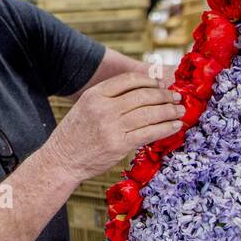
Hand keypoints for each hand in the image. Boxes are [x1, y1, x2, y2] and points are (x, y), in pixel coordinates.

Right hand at [54, 71, 184, 177]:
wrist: (61, 161)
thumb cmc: (74, 135)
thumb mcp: (85, 108)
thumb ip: (108, 98)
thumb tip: (142, 92)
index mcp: (94, 95)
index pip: (129, 80)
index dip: (149, 80)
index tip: (161, 84)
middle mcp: (103, 108)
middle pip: (143, 95)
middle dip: (164, 95)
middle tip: (176, 97)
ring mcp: (111, 127)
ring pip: (149, 113)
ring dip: (169, 111)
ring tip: (180, 111)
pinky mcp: (119, 145)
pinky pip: (149, 133)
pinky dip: (165, 128)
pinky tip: (174, 126)